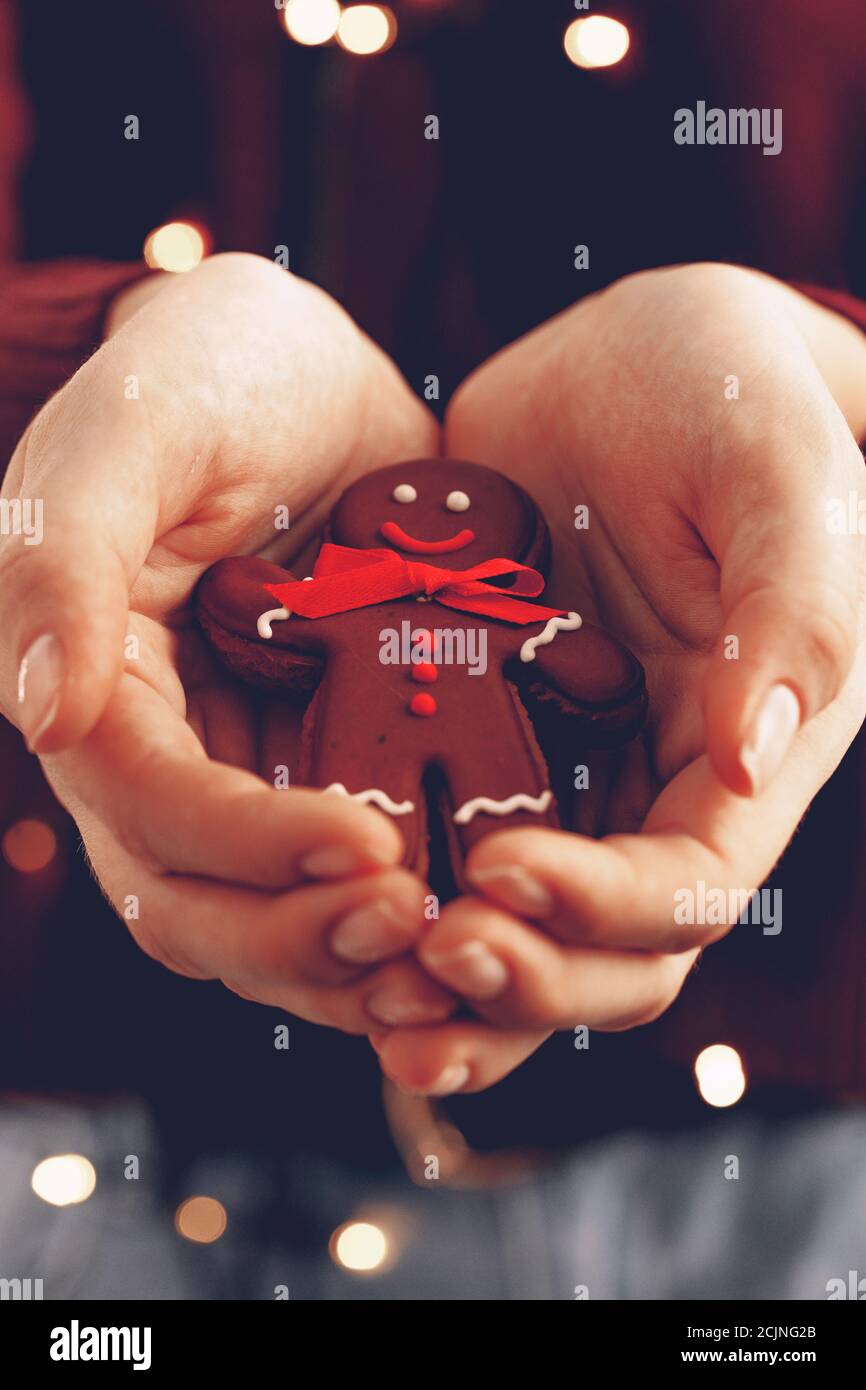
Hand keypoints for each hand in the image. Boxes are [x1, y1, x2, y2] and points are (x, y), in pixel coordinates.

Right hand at [0, 253, 457, 1030]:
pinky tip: (482, 926)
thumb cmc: (217, 374)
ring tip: (454, 950)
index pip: (146, 806)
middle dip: (297, 934)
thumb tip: (39, 710)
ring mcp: (252, 773)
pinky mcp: (335, 770)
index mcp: (100, 684)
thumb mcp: (141, 426)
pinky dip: (405, 921)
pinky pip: (354, 878)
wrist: (315, 376)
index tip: (358, 847)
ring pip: (275, 920)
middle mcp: (166, 754)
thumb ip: (69, 555)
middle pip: (200, 904)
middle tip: (408, 921)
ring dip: (353, 960)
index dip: (243, 845)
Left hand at [373, 262, 865, 1095]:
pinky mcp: (482, 730)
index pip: (688, 887)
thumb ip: (796, 611)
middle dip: (523, 979)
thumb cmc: (729, 387)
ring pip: (519, 925)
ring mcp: (568, 766)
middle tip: (422, 960)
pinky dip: (394, 889)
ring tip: (365, 992)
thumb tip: (750, 760)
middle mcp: (660, 783)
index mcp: (747, 750)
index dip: (601, 909)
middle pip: (605, 952)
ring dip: (450, 979)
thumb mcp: (781, 473)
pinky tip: (323, 901)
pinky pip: (438, 837)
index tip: (499, 869)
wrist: (627, 350)